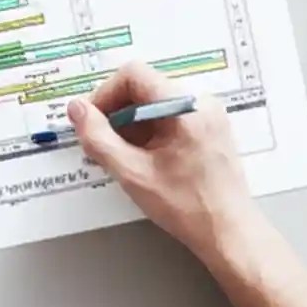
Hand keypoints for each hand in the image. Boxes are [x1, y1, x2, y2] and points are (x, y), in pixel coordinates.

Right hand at [66, 63, 256, 261]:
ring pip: (155, 101)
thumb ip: (99, 138)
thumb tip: (77, 109)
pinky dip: (151, 129)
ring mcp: (208, 112)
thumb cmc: (186, 207)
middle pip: (144, 86)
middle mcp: (200, 101)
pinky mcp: (210, 126)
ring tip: (126, 156)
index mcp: (185, 105)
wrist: (229, 232)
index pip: (133, 74)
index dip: (105, 94)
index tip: (93, 122)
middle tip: (105, 144)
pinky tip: (146, 158)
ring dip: (132, 123)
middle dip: (117, 112)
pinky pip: (171, 114)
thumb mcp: (133, 174)